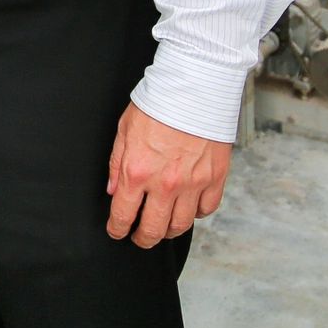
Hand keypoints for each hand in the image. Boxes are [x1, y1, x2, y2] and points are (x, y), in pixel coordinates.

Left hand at [105, 103, 231, 247]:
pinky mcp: (214, 179)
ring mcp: (193, 184)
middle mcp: (165, 184)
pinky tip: (188, 208)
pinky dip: (196, 213)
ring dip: (168, 230)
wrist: (194, 89)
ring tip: (162, 226)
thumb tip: (113, 190)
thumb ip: (116, 164)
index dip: (117, 229)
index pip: (123, 215)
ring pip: (181, 225)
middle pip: (153, 229)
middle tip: (139, 237)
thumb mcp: (124, 130)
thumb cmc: (158, 104)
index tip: (117, 231)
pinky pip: (206, 210)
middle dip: (142, 239)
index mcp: (137, 172)